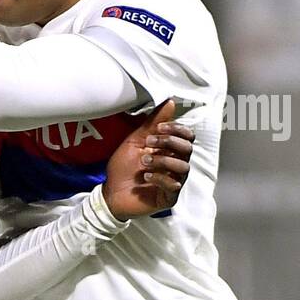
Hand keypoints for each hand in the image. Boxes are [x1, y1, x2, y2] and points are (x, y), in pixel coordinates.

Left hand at [101, 101, 194, 220]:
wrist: (110, 192)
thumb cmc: (123, 167)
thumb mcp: (135, 141)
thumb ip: (152, 123)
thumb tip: (170, 102)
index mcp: (169, 150)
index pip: (187, 136)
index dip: (176, 130)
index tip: (159, 128)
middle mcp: (175, 164)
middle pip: (188, 149)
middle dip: (169, 143)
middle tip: (149, 143)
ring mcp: (174, 181)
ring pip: (184, 167)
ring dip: (163, 161)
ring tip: (144, 161)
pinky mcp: (169, 197)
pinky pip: (174, 185)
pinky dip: (160, 178)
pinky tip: (146, 176)